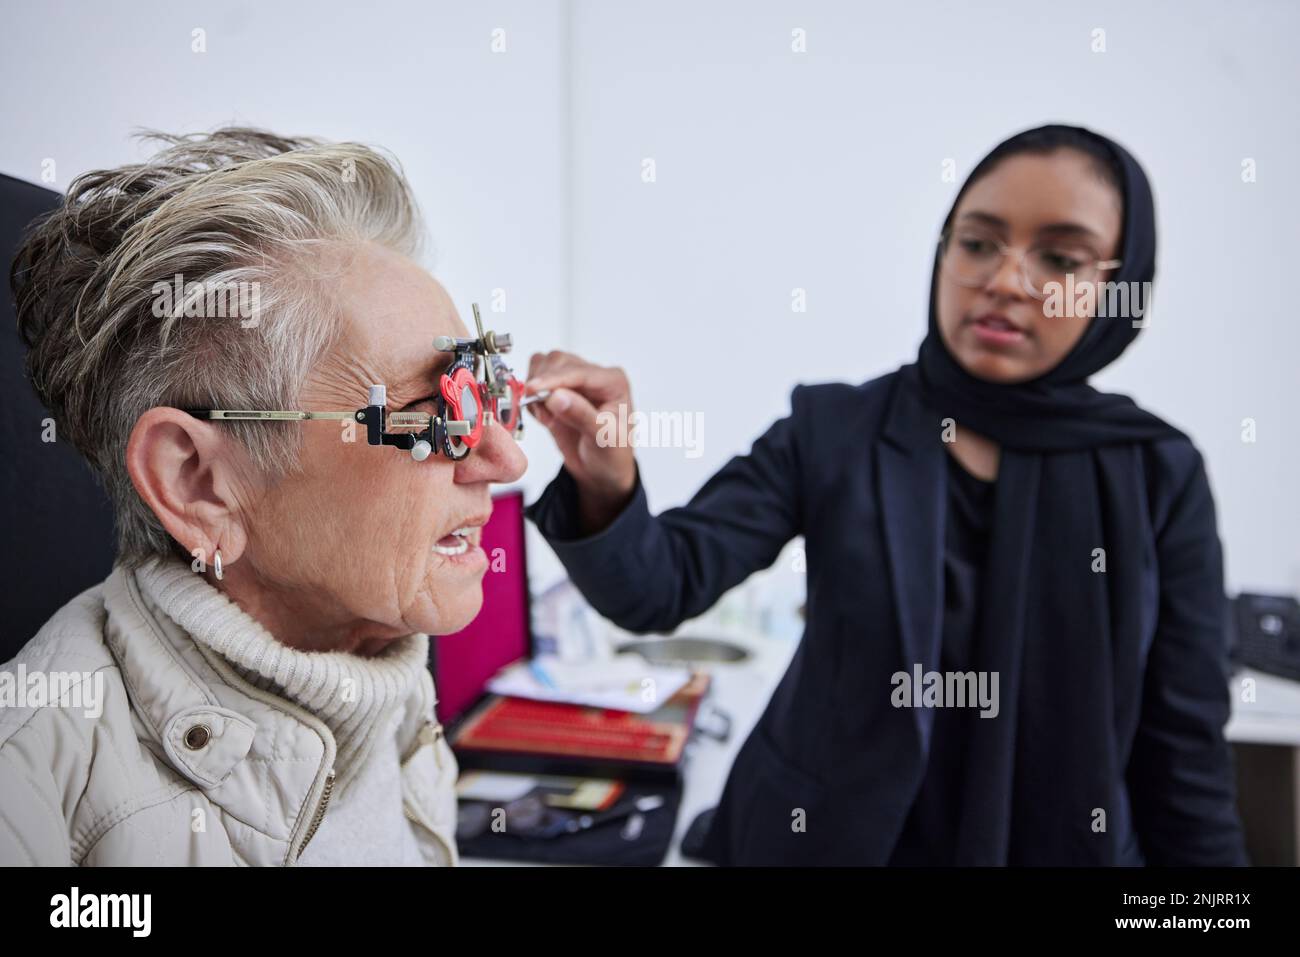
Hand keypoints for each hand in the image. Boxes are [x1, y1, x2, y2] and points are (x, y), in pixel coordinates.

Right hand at [526, 351, 636, 533]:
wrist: (601, 473)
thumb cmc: (612, 456)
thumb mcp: (603, 439)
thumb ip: (581, 415)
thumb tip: (556, 396)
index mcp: (613, 382)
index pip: (579, 372)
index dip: (553, 379)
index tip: (533, 389)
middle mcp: (593, 376)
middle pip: (558, 361)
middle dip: (543, 383)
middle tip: (540, 411)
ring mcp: (573, 382)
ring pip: (544, 366)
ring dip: (535, 389)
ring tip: (546, 417)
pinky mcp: (557, 391)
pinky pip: (535, 382)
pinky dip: (532, 398)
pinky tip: (545, 418)